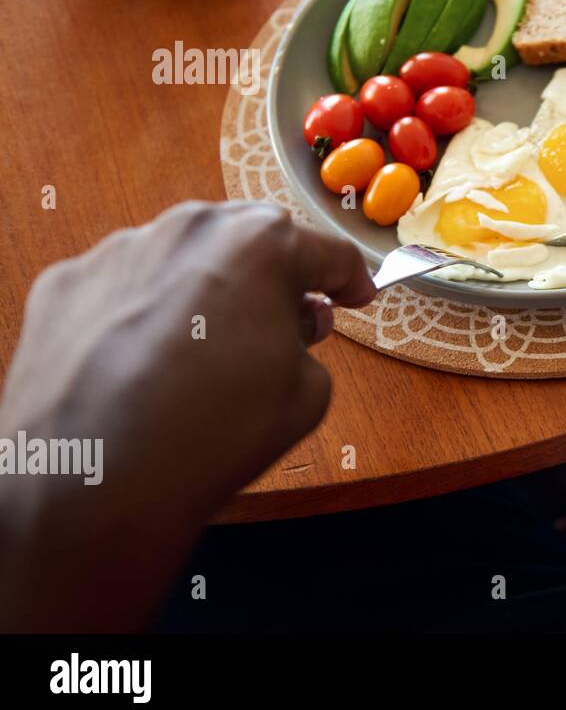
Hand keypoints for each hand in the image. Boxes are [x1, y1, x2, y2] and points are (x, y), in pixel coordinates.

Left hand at [0, 201, 374, 628]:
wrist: (94, 479)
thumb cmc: (216, 431)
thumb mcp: (308, 394)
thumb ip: (310, 342)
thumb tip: (289, 329)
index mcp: (262, 245)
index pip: (326, 251)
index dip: (350, 279)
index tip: (355, 297)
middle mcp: (189, 229)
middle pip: (250, 239)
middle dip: (273, 277)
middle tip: (284, 323)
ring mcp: (120, 250)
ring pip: (183, 258)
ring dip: (206, 291)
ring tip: (206, 349)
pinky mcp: (67, 283)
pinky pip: (124, 287)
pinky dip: (144, 313)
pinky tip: (146, 362)